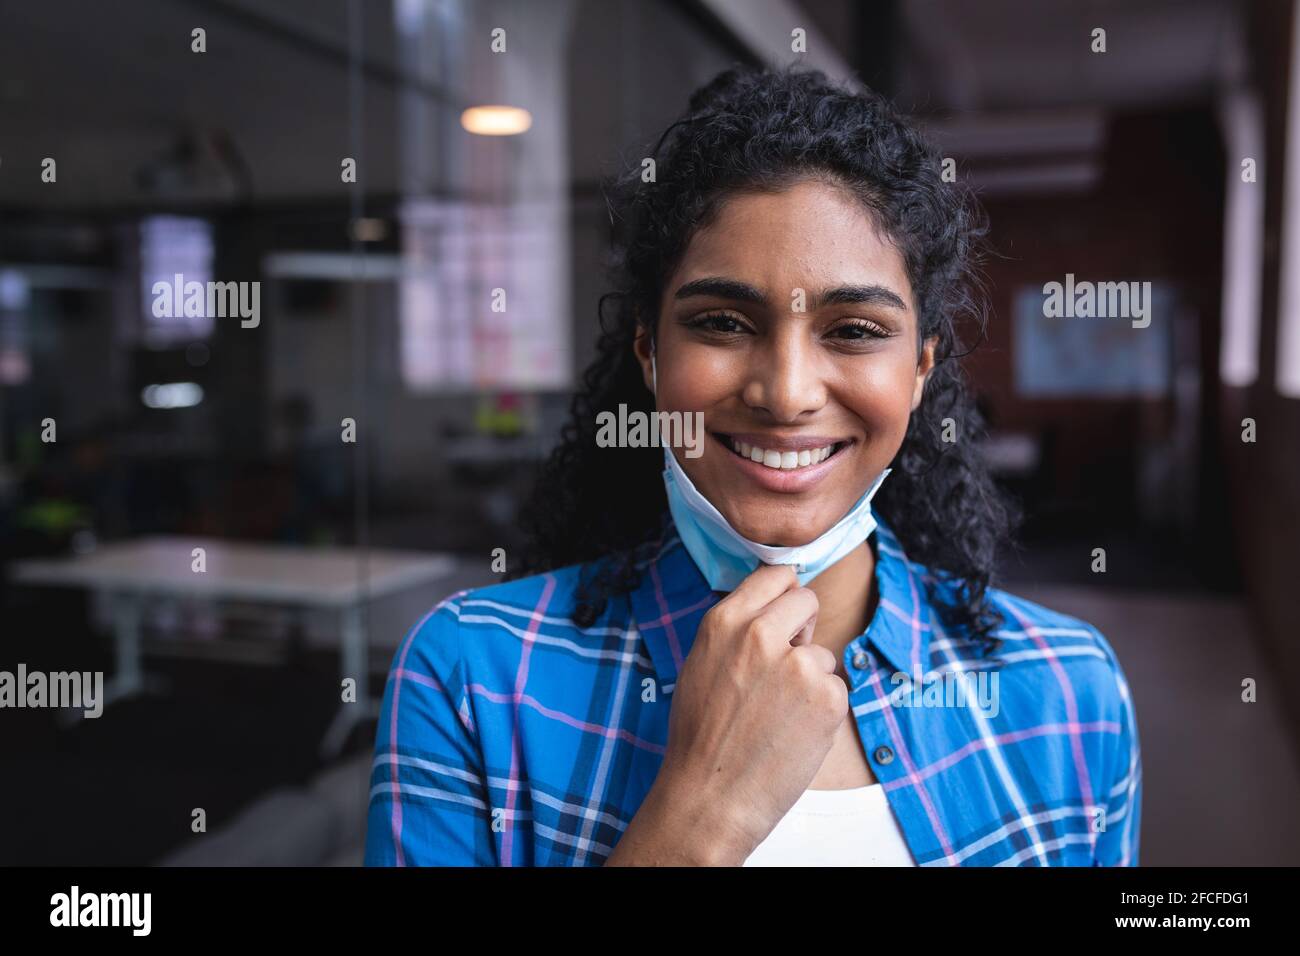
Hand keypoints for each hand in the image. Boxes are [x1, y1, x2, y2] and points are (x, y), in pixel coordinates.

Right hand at [606, 564, 847, 865]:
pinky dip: (821, 711)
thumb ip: (736, 631)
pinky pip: (835, 688)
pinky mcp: (827, 698)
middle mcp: (760, 635)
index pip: (774, 575)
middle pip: (806, 600)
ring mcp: (798, 665)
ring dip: (810, 678)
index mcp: (724, 622)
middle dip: (803, 628)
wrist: (709, 797)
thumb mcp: (702, 664)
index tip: (784, 616)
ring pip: (822, 653)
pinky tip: (793, 733)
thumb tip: (774, 608)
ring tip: (777, 715)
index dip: (783, 596)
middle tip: (786, 666)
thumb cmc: (701, 737)